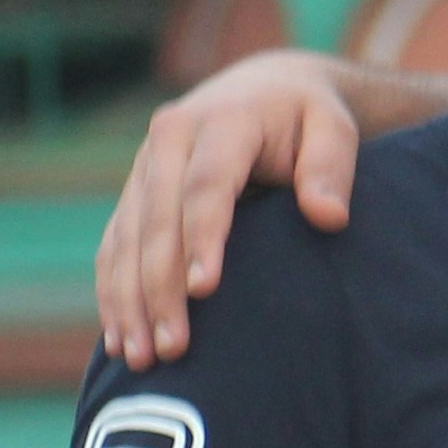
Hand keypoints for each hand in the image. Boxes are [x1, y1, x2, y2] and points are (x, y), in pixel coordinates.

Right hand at [99, 52, 365, 367]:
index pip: (207, 188)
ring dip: (129, 300)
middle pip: (157, 223)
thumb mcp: (334, 130)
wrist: (266, 89)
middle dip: (160, 287)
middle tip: (172, 348)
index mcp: (218, 124)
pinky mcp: (135, 193)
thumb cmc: (309, 119)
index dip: (202, 238)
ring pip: (126, 240)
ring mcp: (144, 168)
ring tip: (140, 358)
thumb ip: (332, 168)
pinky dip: (114, 291)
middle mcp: (168, 142)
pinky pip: (115, 246)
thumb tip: (328, 217)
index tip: (204, 288)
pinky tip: (118, 337)